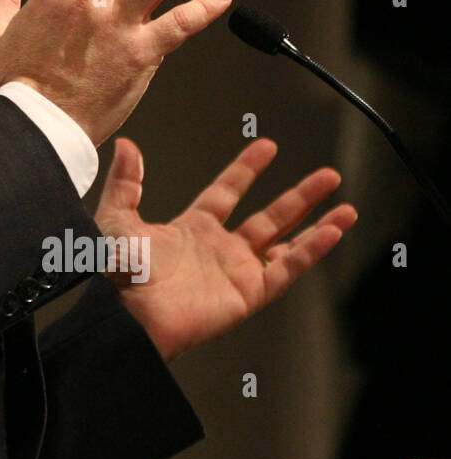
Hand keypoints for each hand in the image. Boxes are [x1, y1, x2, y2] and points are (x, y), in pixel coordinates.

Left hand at [94, 136, 358, 361]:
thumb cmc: (115, 274)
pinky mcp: (247, 294)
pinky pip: (286, 269)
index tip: (267, 147)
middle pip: (269, 216)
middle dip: (299, 196)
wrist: (125, 313)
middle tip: (327, 176)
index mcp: (190, 229)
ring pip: (286, 242)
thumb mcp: (116, 218)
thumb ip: (125, 181)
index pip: (226, 192)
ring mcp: (236, 271)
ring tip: (345, 207)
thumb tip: (127, 145)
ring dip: (316, 224)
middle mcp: (218, 249)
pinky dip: (311, 251)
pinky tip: (332, 231)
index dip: (246, 170)